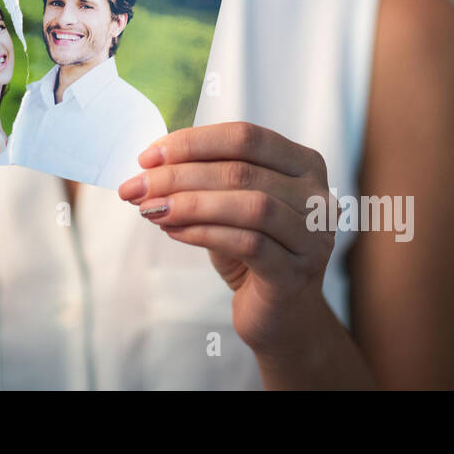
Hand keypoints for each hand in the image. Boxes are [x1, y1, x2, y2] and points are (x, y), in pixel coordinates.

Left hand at [117, 121, 336, 358]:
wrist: (281, 315)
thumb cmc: (253, 248)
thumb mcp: (233, 202)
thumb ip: (206, 176)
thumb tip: (151, 163)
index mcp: (303, 164)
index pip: (246, 137)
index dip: (193, 143)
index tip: (147, 157)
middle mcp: (317, 196)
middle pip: (242, 171)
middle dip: (179, 176)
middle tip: (136, 187)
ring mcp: (312, 236)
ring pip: (249, 206)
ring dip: (190, 204)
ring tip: (151, 209)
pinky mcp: (296, 273)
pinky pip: (247, 243)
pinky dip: (203, 233)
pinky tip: (173, 231)